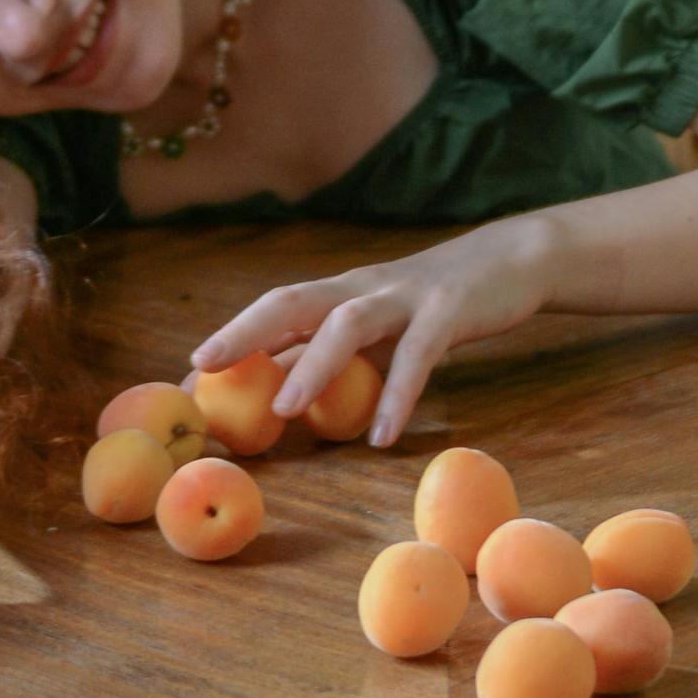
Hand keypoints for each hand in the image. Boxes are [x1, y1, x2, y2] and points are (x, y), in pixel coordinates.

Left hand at [194, 218, 563, 451]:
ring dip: (314, 364)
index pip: (272, 314)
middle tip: (204, 368)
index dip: (228, 343)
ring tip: (283, 408)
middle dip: (245, 332)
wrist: (513, 261)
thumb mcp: (380, 334)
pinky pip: (420, 354)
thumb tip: (280, 406)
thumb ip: (338, 361)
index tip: (184, 383)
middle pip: (292, 302)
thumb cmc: (434, 307)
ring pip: (349, 322)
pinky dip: (399, 394)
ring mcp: (406, 297)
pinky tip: (383, 436)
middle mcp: (362, 289)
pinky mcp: (449, 311)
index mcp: (339, 295)